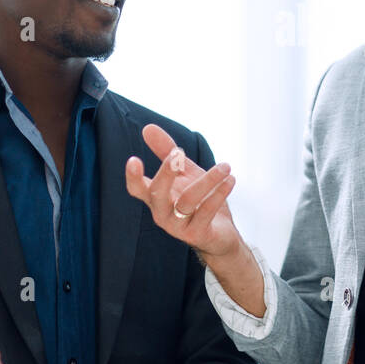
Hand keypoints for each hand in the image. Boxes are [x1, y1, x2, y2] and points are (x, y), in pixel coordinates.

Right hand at [125, 124, 240, 261]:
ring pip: (188, 201)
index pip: (137, 189)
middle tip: (178, 152)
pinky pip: (207, 211)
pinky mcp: (198, 234)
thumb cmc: (199, 201)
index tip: (133, 159)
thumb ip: (167, 152)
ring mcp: (179, 226)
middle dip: (166, 173)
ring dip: (208, 180)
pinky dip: (219, 194)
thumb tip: (147, 127)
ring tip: (226, 166)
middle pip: (157, 193)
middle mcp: (162, 213)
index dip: (133, 176)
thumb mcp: (184, 173)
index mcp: (156, 198)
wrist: (221, 235)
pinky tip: (231, 179)